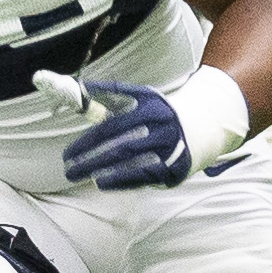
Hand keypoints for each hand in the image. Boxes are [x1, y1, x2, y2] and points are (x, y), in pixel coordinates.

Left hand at [39, 64, 247, 190]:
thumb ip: (110, 99)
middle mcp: (162, 127)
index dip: (87, 141)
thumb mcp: (140, 99)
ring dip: (105, 170)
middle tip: (68, 169)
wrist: (204, 125)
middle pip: (120, 145)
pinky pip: (146, 176)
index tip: (67, 154)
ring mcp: (171, 148)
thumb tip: (77, 89)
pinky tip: (102, 184)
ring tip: (81, 176)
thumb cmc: (158, 113)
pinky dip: (123, 180)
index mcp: (150, 107)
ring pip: (133, 160)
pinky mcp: (176, 167)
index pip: (112, 126)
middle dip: (90, 158)